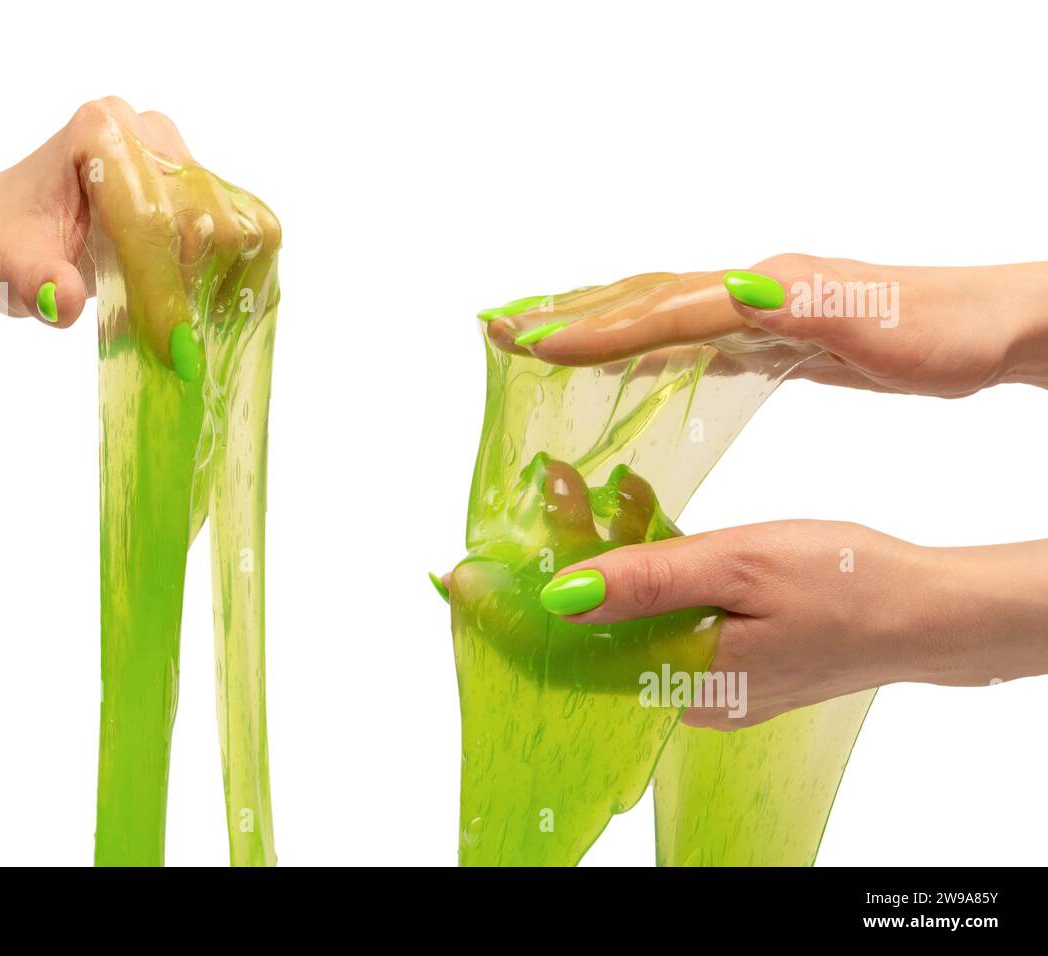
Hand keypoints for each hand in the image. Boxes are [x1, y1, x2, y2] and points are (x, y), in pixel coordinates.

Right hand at [484, 256, 1047, 395]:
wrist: (985, 322)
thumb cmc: (934, 331)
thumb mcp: (874, 325)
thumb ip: (801, 304)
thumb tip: (732, 289)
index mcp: (763, 291)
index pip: (661, 308)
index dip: (593, 330)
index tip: (529, 346)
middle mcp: (750, 289)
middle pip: (641, 297)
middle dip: (567, 314)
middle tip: (498, 329)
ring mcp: (755, 307)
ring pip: (656, 309)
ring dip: (593, 324)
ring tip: (535, 339)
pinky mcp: (767, 330)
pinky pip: (685, 333)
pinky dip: (640, 343)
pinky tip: (624, 364)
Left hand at [539, 520, 1047, 727]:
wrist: (925, 611)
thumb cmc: (844, 584)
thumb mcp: (737, 567)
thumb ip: (645, 583)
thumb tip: (558, 597)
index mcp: (680, 683)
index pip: (568, 658)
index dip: (510, 616)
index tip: (463, 572)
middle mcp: (681, 692)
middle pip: (590, 628)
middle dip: (560, 554)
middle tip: (546, 486)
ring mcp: (700, 675)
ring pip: (623, 612)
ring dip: (602, 548)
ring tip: (582, 482)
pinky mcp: (718, 654)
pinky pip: (660, 610)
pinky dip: (645, 560)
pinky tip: (637, 507)